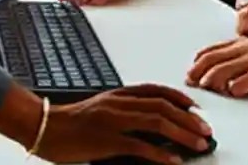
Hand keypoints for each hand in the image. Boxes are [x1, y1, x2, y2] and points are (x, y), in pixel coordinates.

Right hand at [37, 84, 211, 164]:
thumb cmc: (68, 122)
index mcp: (117, 95)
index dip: (179, 98)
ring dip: (182, 134)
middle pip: (163, 106)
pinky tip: (174, 161)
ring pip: (158, 122)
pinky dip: (161, 154)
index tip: (195, 108)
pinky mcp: (108, 141)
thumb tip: (146, 122)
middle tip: (205, 130)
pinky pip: (141, 146)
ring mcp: (114, 121)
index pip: (156, 91)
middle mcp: (119, 103)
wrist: (42, 126)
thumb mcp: (98, 108)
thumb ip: (121, 111)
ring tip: (198, 144)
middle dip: (188, 119)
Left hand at [187, 37, 247, 97]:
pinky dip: (231, 90)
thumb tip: (225, 61)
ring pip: (221, 72)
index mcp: (243, 43)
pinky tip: (231, 93)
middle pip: (212, 61)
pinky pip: (239, 85)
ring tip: (207, 89)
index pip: (212, 49)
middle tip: (191, 82)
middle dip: (197, 72)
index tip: (192, 69)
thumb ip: (242, 51)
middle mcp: (244, 51)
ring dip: (211, 82)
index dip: (199, 60)